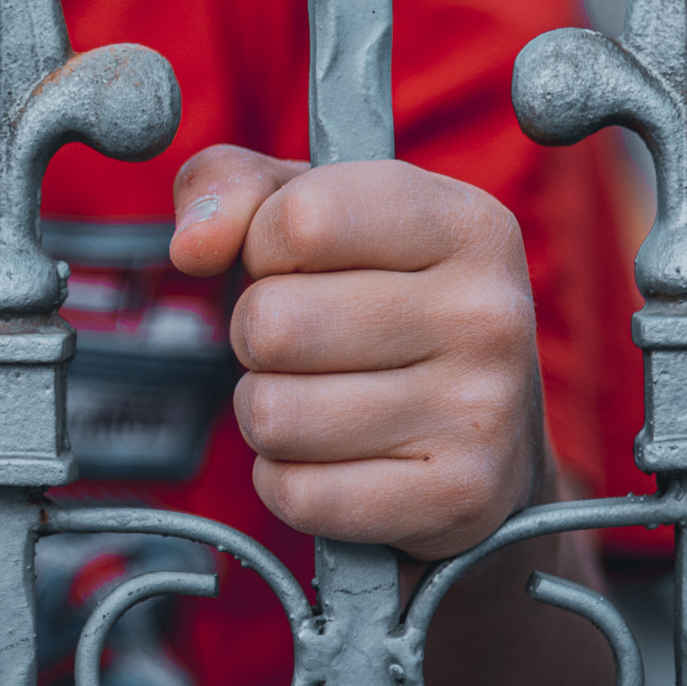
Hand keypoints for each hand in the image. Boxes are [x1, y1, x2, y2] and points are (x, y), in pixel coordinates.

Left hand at [168, 147, 549, 559]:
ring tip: (320, 400)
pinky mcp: (454, 500)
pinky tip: (336, 459)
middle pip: (272, 324)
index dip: (262, 246)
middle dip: (255, 337)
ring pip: (273, 416)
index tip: (293, 264)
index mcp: (465, 223)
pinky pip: (297, 493)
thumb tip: (192, 245)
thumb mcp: (321, 212)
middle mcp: (486, 314)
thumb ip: (234, 185)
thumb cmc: (385, 306)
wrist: (493, 445)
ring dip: (267, 413)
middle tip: (302, 345)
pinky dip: (289, 480)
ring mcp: (478, 413)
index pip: (301, 219)